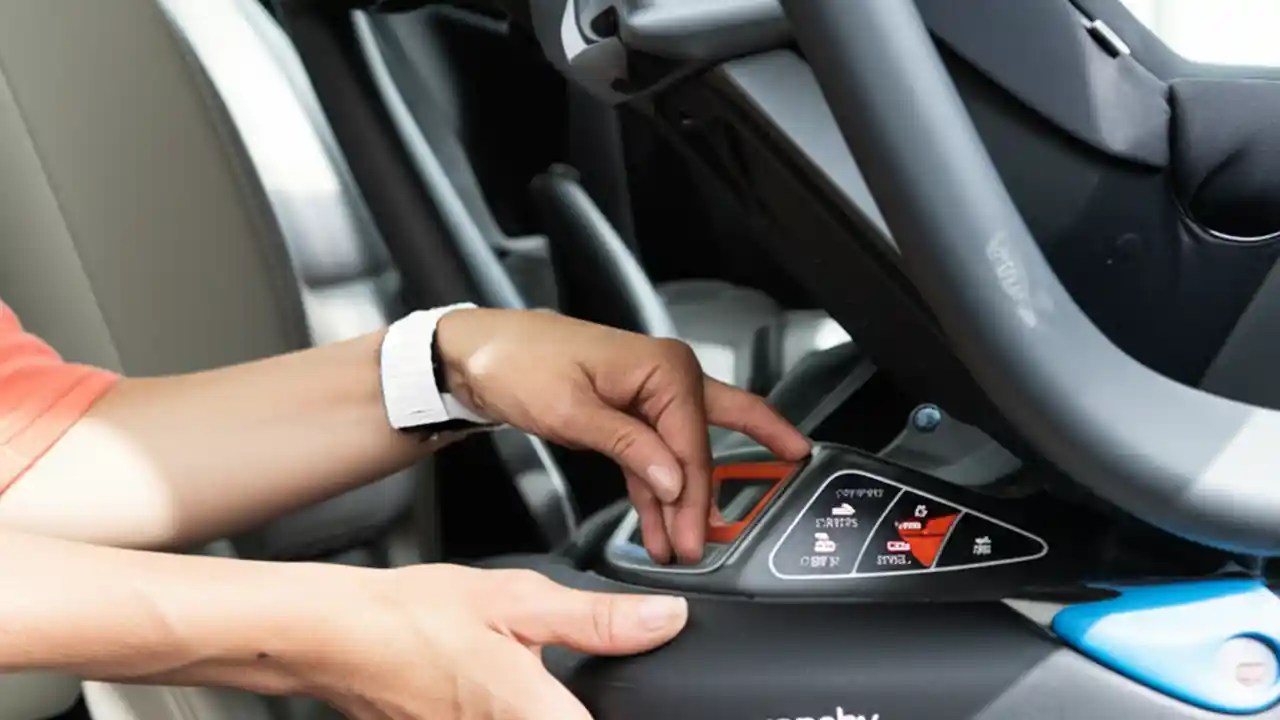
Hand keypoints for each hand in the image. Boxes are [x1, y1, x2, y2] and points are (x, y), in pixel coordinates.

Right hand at [307, 565, 687, 718]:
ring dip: (556, 705)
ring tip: (540, 677)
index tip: (650, 700)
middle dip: (586, 702)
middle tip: (571, 676)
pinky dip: (519, 711)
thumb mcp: (518, 600)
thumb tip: (665, 620)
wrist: (336, 638)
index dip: (636, 712)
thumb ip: (600, 620)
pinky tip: (510, 690)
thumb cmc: (414, 618)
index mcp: (537, 718)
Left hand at [436, 309, 810, 563]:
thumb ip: (628, 446)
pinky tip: (659, 528)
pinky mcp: (631, 413)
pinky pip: (655, 456)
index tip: (693, 538)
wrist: (480, 351)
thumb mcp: (570, 410)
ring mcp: (652, 395)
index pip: (691, 441)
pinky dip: (655, 491)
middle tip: (699, 547)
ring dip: (681, 501)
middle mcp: (669, 376)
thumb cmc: (520, 365)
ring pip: (682, 455)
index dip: (695, 494)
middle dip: (704, 497)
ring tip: (679, 549)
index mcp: (663, 367)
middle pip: (700, 444)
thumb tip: (675, 482)